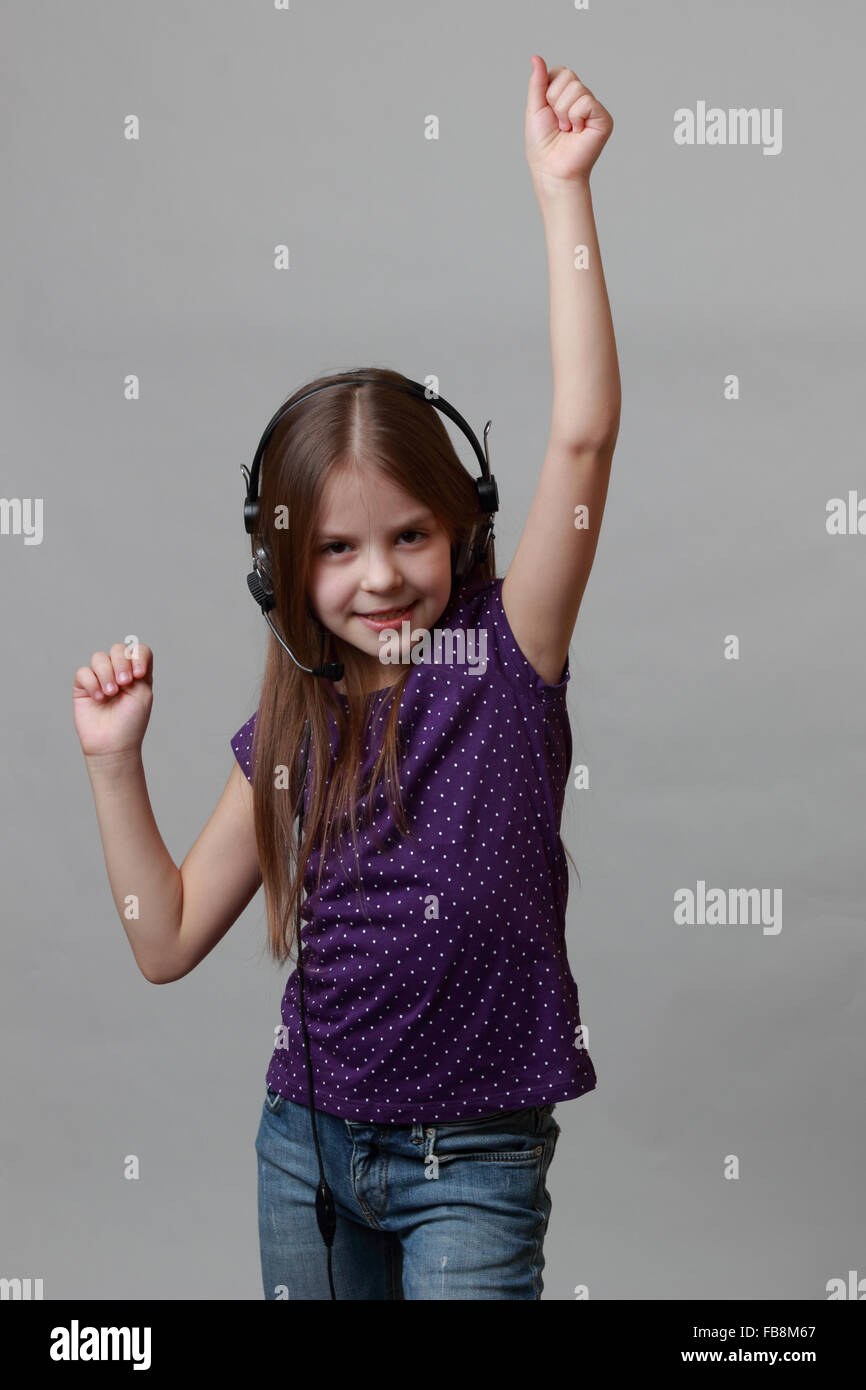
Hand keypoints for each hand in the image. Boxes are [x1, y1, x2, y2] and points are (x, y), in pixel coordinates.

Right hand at [72, 641, 153, 760]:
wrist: (113, 744)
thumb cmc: (131, 722)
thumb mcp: (143, 694)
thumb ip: (137, 670)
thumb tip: (123, 652)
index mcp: (137, 674)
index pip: (138, 650)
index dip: (138, 656)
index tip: (139, 674)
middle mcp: (119, 673)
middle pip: (118, 649)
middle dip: (121, 663)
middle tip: (124, 683)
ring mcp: (100, 678)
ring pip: (99, 658)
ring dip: (106, 674)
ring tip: (110, 694)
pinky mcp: (83, 687)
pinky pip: (84, 672)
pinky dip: (92, 683)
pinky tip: (98, 698)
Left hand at [525, 55, 612, 186]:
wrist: (552, 169)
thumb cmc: (542, 146)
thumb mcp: (534, 109)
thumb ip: (538, 82)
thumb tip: (536, 57)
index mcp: (567, 95)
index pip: (560, 72)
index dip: (548, 91)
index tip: (549, 113)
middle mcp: (582, 99)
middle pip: (568, 76)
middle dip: (555, 100)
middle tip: (559, 124)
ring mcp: (594, 108)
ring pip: (576, 88)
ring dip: (564, 112)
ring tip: (567, 130)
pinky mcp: (603, 119)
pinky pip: (587, 101)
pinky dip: (575, 117)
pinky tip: (577, 132)